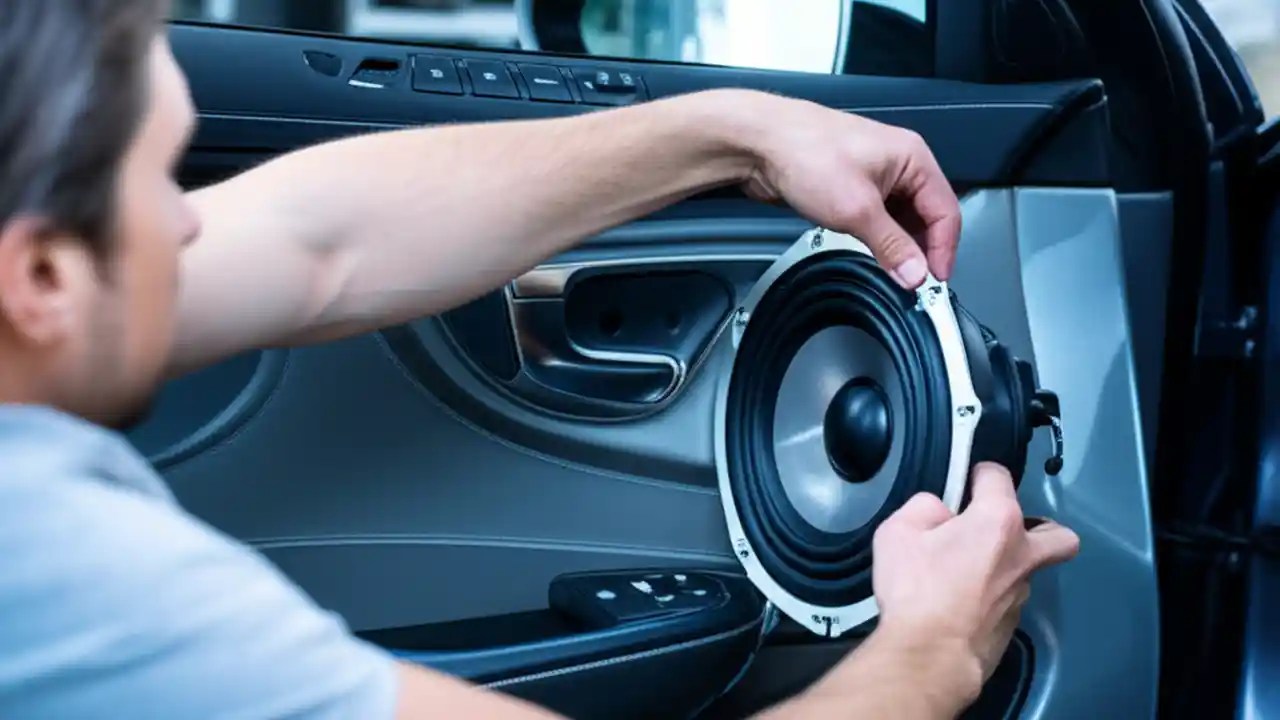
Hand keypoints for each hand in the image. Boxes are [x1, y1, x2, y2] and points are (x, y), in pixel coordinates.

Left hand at [732, 93, 960, 287]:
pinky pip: (878, 217)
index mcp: (913, 158)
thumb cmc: (807, 154)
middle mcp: (899, 164)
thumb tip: (915, 274)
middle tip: (914, 282)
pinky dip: (880, 238)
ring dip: (900, 246)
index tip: (935, 280)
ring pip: (902, 218)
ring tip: (895, 273)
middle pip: (927, 215)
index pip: (945, 210)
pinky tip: (875, 255)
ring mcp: (875, 175)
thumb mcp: (857, 209)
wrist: (759, 143)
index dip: (944, 249)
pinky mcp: (852, 187)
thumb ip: (891, 245)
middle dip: (923, 249)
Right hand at [871, 463, 1079, 701]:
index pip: (998, 476)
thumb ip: (923, 508)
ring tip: (961, 574)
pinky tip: (956, 605)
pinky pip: (1004, 601)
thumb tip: (940, 513)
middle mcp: (1022, 554)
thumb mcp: (898, 531)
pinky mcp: (1012, 627)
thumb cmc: (916, 589)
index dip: (977, 475)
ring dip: (1002, 566)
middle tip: (1002, 532)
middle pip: (1057, 534)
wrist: (930, 655)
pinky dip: (987, 597)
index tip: (962, 486)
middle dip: (1039, 528)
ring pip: (1025, 571)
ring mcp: (1021, 594)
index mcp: (998, 521)